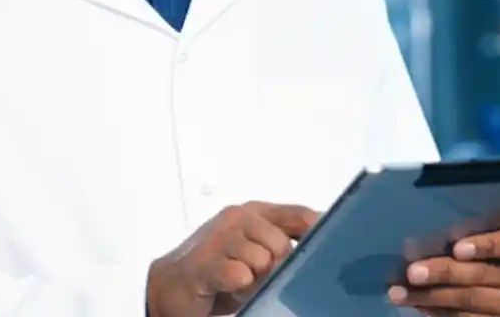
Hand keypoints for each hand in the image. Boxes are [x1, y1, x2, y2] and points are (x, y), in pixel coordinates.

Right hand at [147, 201, 317, 316]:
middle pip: (282, 243)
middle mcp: (237, 217)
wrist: (168, 287)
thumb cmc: (217, 269)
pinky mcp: (204, 263)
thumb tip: (324, 242)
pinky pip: (239, 274)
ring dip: (255, 280)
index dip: (319, 234)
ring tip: (240, 284)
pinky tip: (229, 287)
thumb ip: (283, 242)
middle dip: (276, 267)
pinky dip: (240, 286)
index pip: (300, 215)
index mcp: (254, 211)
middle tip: (258, 278)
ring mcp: (219, 238)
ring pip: (262, 259)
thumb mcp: (255, 251)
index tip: (332, 252)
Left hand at [389, 209, 499, 315]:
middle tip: (412, 270)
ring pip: (471, 300)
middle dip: (444, 271)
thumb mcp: (483, 225)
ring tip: (398, 290)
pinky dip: (435, 310)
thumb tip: (435, 200)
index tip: (457, 248)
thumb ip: (474, 216)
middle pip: (486, 274)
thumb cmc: (480, 236)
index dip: (489, 245)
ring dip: (430, 295)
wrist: (489, 274)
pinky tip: (413, 302)